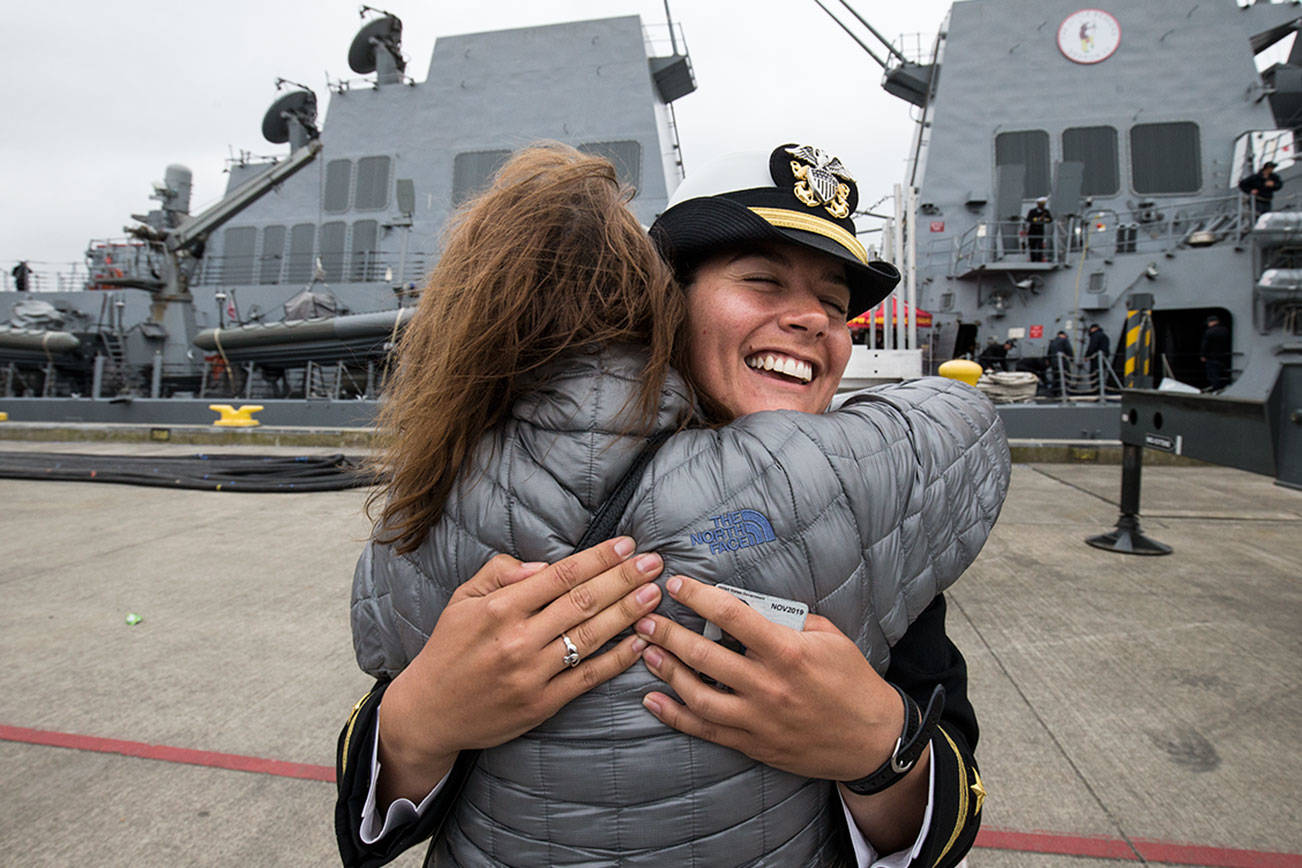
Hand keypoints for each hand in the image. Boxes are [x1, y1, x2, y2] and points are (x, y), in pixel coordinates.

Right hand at [377, 538, 663, 804]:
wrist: (429, 712)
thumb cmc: (449, 649)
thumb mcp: (462, 600)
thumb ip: (500, 573)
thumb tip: (543, 566)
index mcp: (499, 608)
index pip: (560, 575)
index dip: (598, 558)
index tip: (627, 545)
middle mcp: (518, 639)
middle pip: (583, 602)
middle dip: (624, 579)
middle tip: (655, 563)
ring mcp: (532, 674)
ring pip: (590, 637)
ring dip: (628, 613)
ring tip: (654, 594)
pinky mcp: (542, 704)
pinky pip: (588, 678)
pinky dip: (617, 660)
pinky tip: (640, 643)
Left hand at [633, 576, 901, 781]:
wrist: (871, 740)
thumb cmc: (852, 683)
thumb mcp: (830, 638)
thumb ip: (791, 620)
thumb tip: (754, 605)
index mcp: (787, 652)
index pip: (732, 616)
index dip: (699, 597)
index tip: (677, 585)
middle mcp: (768, 686)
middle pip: (705, 655)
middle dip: (669, 634)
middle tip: (644, 619)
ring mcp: (758, 719)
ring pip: (698, 695)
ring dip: (667, 672)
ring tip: (646, 653)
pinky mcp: (753, 744)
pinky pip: (705, 730)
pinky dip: (675, 716)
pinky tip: (654, 701)